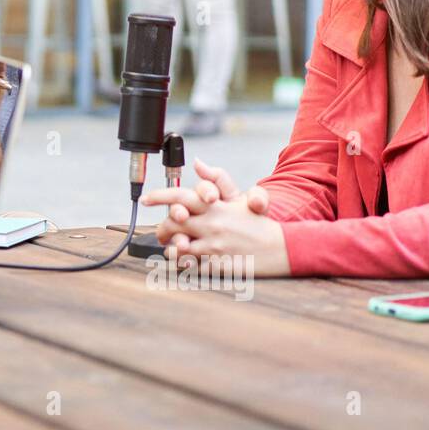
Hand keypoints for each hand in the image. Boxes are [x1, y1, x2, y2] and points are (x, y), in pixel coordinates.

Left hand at [140, 158, 288, 275]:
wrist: (283, 248)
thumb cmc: (258, 224)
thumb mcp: (239, 199)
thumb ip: (217, 180)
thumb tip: (198, 162)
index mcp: (215, 207)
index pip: (181, 196)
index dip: (159, 196)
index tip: (145, 199)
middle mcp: (212, 225)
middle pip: (173, 223)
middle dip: (162, 228)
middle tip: (162, 232)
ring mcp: (214, 247)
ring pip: (178, 247)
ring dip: (171, 248)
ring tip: (173, 248)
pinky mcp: (218, 266)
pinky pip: (191, 267)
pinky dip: (184, 265)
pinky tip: (187, 263)